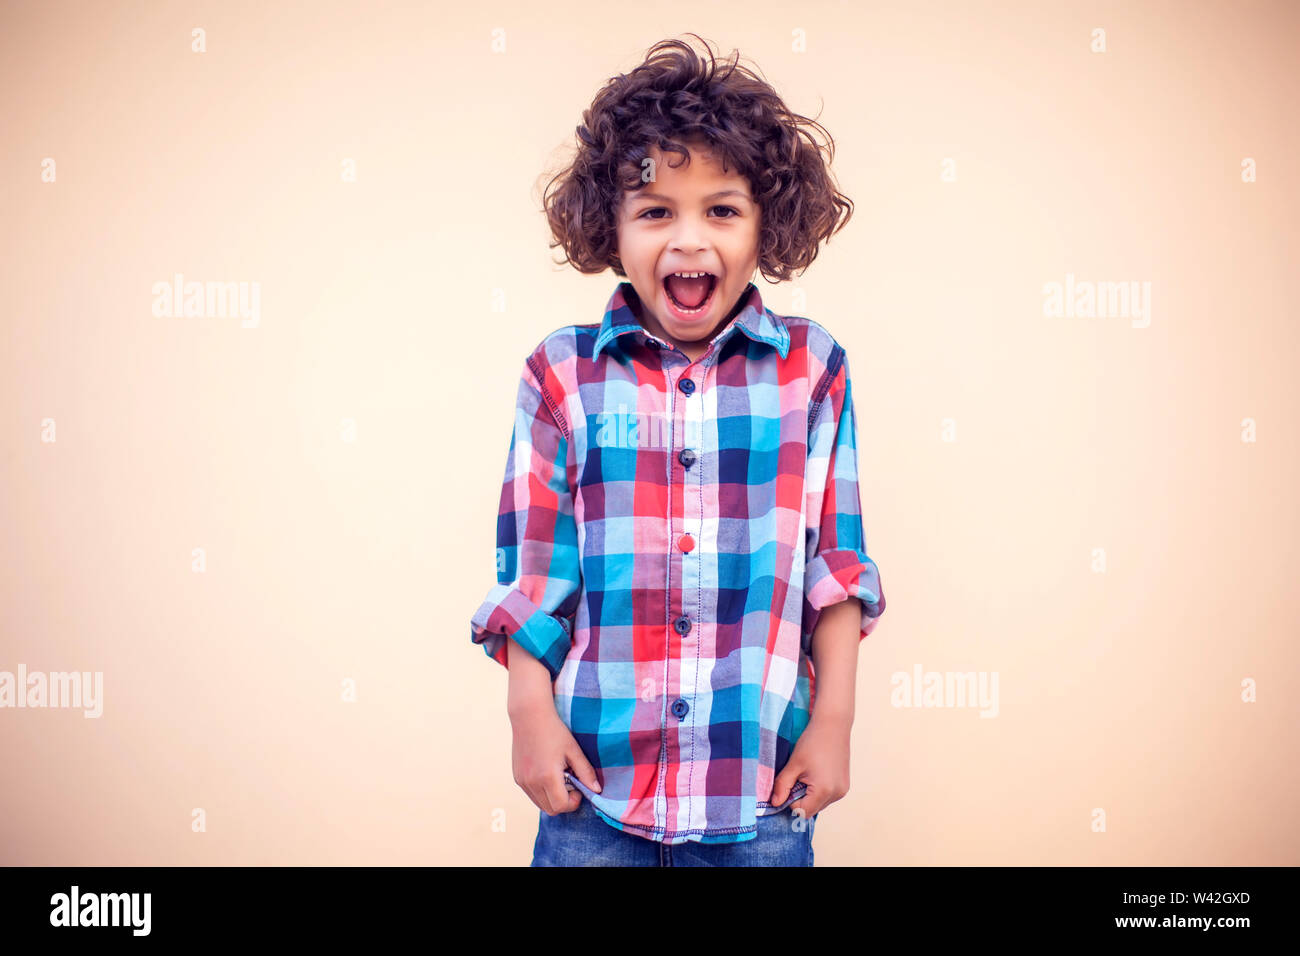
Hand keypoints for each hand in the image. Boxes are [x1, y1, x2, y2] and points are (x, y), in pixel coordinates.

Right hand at [510, 700, 601, 814]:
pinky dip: (542, 791)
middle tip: (569, 782)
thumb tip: (596, 791)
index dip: (573, 801)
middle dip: (563, 801)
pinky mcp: (517, 778)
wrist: (529, 716)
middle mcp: (532, 782)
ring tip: (558, 776)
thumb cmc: (554, 731)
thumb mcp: (574, 750)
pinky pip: (532, 795)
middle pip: (551, 809)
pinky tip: (546, 773)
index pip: (561, 806)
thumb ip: (585, 772)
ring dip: (552, 797)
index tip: (578, 787)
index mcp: (547, 776)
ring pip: (540, 804)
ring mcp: (522, 781)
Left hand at [770, 713, 850, 818]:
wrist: (833, 724)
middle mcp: (837, 794)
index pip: (803, 811)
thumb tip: (774, 803)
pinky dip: (819, 789)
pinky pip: (828, 796)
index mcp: (824, 790)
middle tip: (798, 776)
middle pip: (812, 809)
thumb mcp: (793, 764)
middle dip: (801, 798)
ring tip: (808, 772)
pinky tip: (817, 772)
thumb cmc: (813, 742)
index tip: (789, 783)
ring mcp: (843, 790)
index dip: (791, 801)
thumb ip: (782, 786)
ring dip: (810, 794)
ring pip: (820, 803)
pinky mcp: (845, 785)